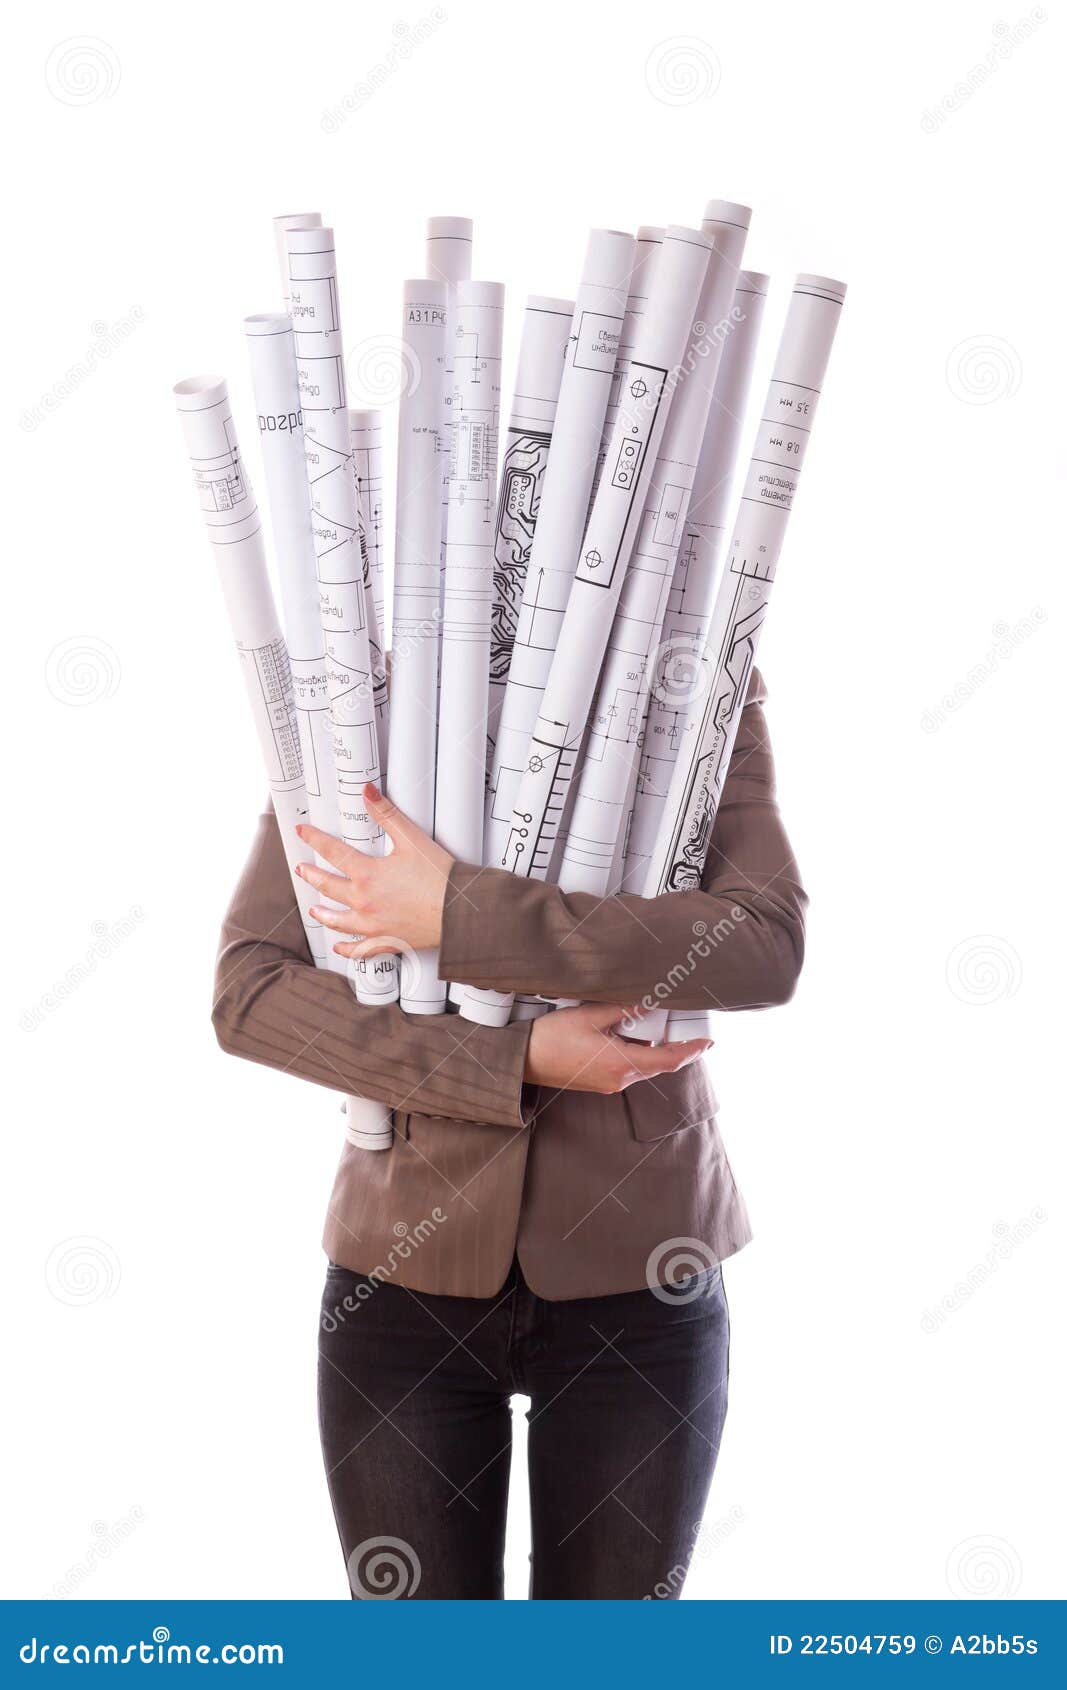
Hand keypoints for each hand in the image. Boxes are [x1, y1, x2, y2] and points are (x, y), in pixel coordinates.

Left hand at [294, 783, 453, 958]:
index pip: (332, 852)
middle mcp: (364, 901)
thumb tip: (367, 791)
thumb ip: (386, 813)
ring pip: (337, 920)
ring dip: (323, 913)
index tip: (303, 833)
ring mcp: (372, 925)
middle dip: (312, 876)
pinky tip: (340, 948)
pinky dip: (347, 949)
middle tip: (302, 870)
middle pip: (328, 887)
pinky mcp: (386, 941)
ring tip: (314, 909)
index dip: (314, 839)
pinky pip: (359, 950)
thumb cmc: (439, 877)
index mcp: (367, 875)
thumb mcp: (411, 839)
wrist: (458, 911)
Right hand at [524, 1002, 711, 1094]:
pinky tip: (622, 1032)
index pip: (669, 1061)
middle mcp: (619, 1080)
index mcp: (621, 1065)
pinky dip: (632, 1050)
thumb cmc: (552, 1038)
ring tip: (645, 1020)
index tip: (707, 1042)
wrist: (522, 1061)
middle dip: (670, 1043)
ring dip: (648, 1046)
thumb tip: (651, 1002)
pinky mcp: (598, 1082)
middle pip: (657, 1063)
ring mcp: (608, 1083)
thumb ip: (624, 1009)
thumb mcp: (591, 1015)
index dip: (692, 1051)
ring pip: (641, 1064)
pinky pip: (626, 1066)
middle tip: (677, 1020)